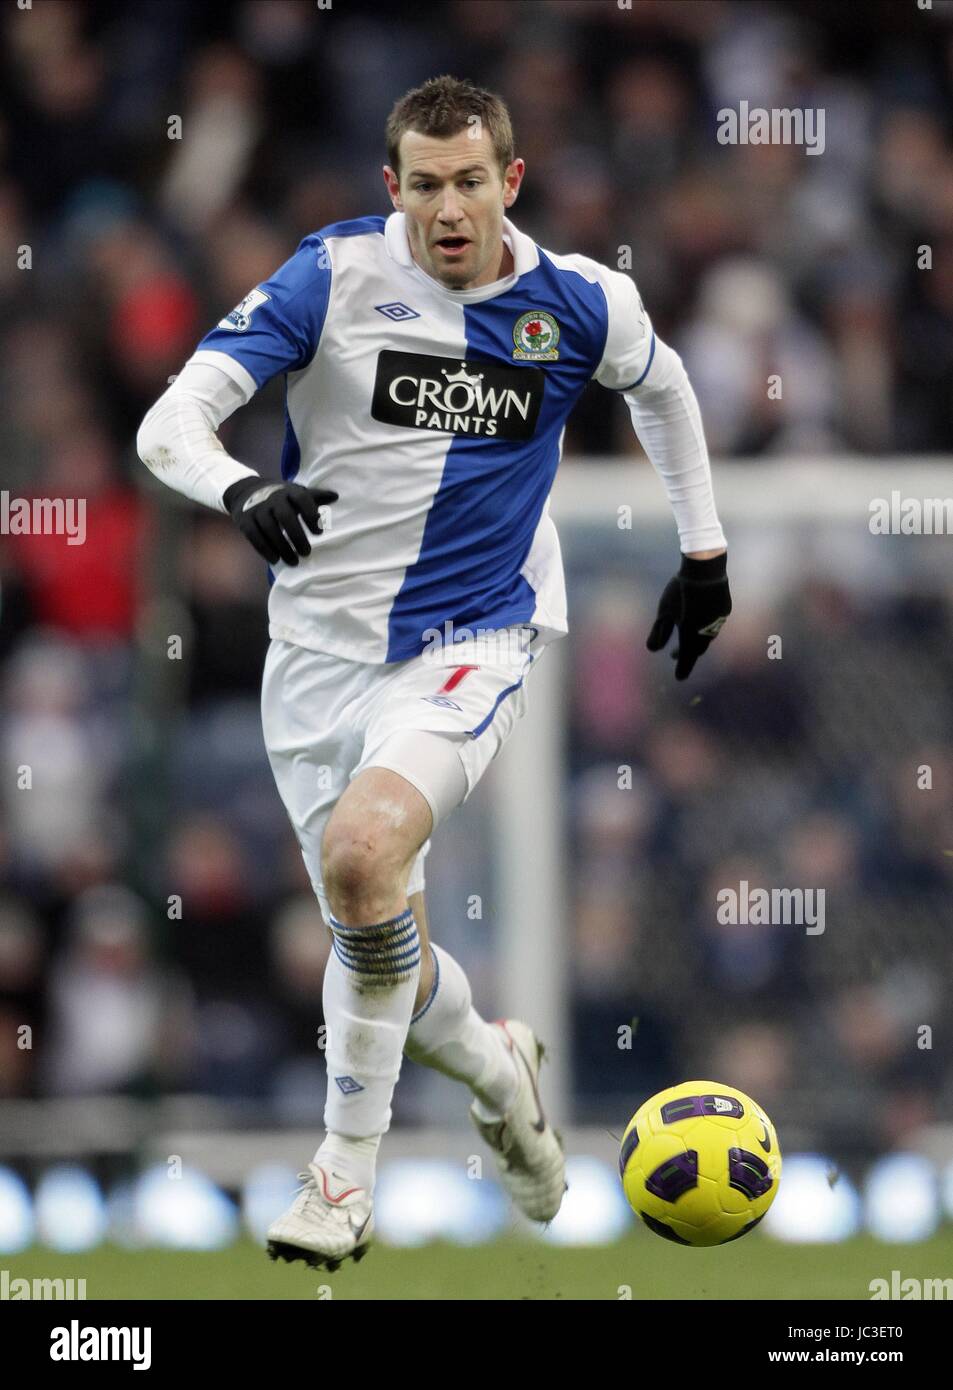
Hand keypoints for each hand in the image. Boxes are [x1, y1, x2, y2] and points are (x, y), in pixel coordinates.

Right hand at [223, 477, 337, 565]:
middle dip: (297, 536)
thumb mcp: (296, 493)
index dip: (311, 515)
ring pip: (270, 528)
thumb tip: (336, 496)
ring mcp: (257, 508)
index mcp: (288, 491)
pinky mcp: (244, 520)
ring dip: (282, 547)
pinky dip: (265, 549)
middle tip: (307, 553)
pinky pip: (254, 536)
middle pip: (285, 517)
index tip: (319, 533)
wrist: (246, 490)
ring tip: (293, 562)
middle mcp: (272, 498)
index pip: (302, 499)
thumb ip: (315, 496)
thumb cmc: (280, 496)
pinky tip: (275, 560)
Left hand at [646, 551, 730, 680]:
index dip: (682, 668)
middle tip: (673, 655)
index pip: (686, 659)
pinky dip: (705, 625)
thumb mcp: (664, 612)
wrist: (705, 571)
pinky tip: (699, 617)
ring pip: (707, 637)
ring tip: (685, 635)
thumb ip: (658, 632)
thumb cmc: (680, 592)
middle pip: (697, 649)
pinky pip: (714, 623)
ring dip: (696, 640)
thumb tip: (652, 650)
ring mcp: (718, 623)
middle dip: (686, 654)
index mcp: (690, 637)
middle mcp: (706, 634)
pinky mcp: (724, 611)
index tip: (679, 677)